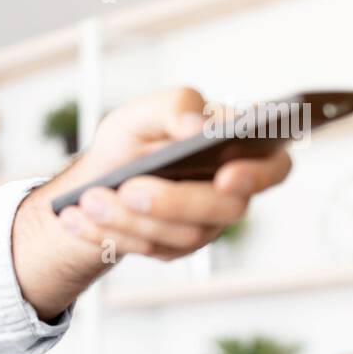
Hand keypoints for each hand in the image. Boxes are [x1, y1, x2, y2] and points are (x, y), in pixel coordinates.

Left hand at [55, 86, 291, 258]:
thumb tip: (196, 125)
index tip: (225, 176)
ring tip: (90, 199)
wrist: (100, 177)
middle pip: (223, 209)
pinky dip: (108, 232)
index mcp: (240, 150)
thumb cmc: (135, 139)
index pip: (274, 166)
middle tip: (127, 189)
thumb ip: (174, 104)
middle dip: (172, 201)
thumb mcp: (143, 112)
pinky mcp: (173, 248)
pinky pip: (148, 249)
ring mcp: (205, 225)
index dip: (256, 175)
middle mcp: (230, 193)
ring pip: (182, 236)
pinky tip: (78, 219)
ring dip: (129, 219)